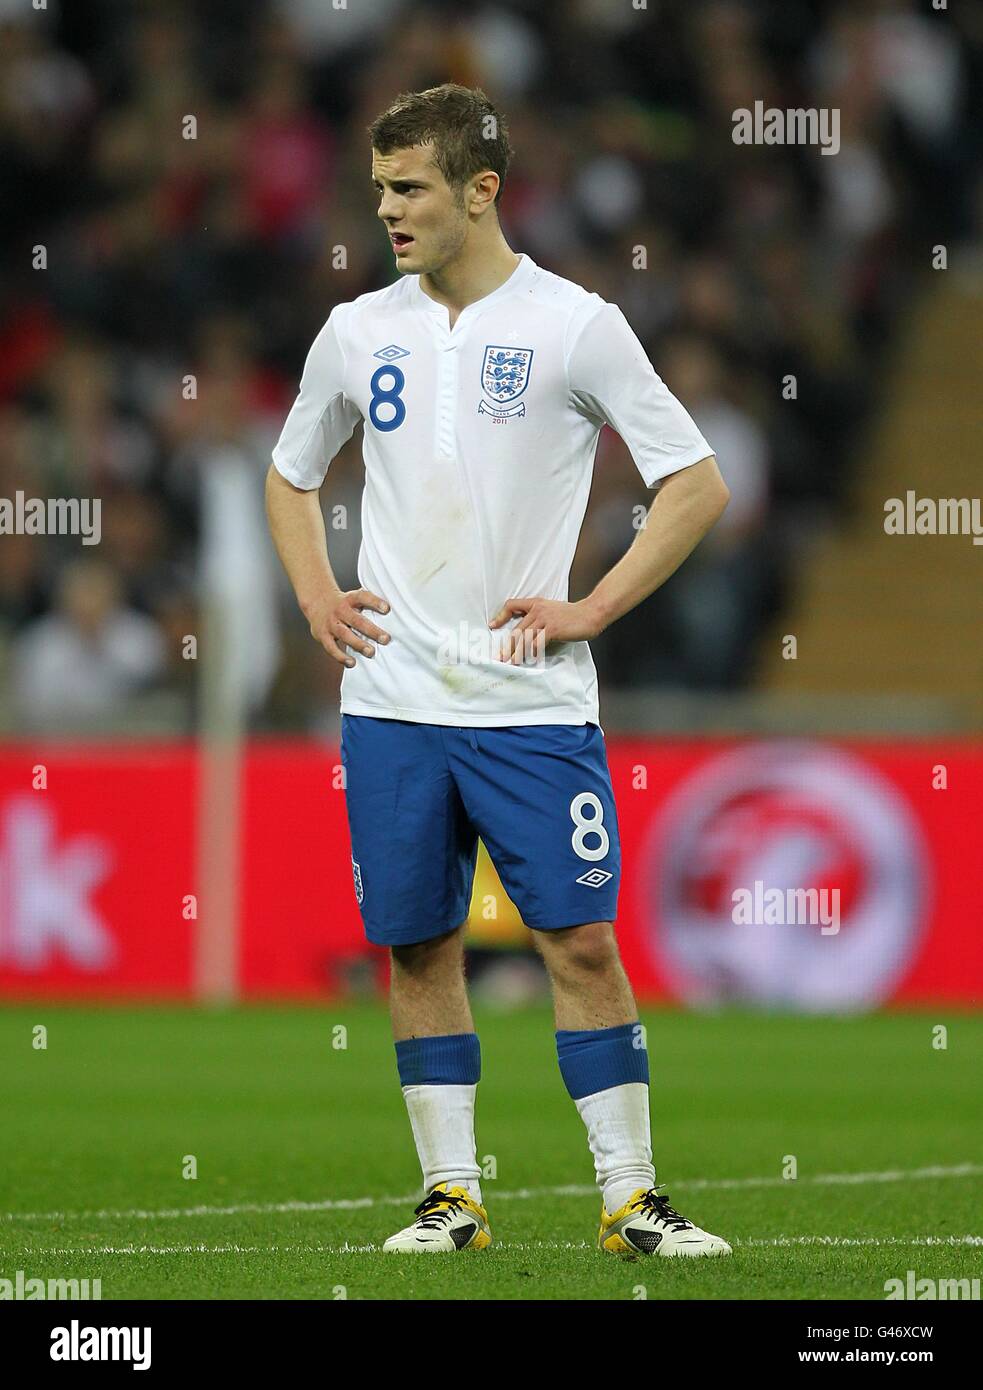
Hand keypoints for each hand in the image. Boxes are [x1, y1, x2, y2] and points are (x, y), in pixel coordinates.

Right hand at [307, 587, 390, 667]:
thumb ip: (369, 604)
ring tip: (371, 652)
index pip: (362, 598)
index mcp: (350, 599)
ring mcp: (331, 623)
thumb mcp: (354, 598)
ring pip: (345, 634)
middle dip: (371, 630)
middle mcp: (339, 610)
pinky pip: (331, 648)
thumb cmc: (344, 603)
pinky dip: (341, 657)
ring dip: (358, 644)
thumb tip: (396, 612)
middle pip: (356, 620)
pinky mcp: (322, 636)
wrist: (317, 601)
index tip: (387, 609)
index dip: (375, 602)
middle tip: (386, 639)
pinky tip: (352, 663)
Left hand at [488, 595, 604, 664]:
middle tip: (500, 657)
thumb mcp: (553, 611)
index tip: (492, 626)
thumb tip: (528, 635)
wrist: (591, 613)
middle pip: (517, 629)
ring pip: (525, 638)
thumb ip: (540, 619)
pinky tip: (529, 659)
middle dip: (507, 646)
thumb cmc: (574, 616)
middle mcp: (538, 610)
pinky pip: (537, 643)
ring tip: (511, 662)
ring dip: (517, 652)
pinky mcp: (553, 629)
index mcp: (536, 604)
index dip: (500, 616)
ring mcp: (545, 619)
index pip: (512, 605)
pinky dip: (532, 653)